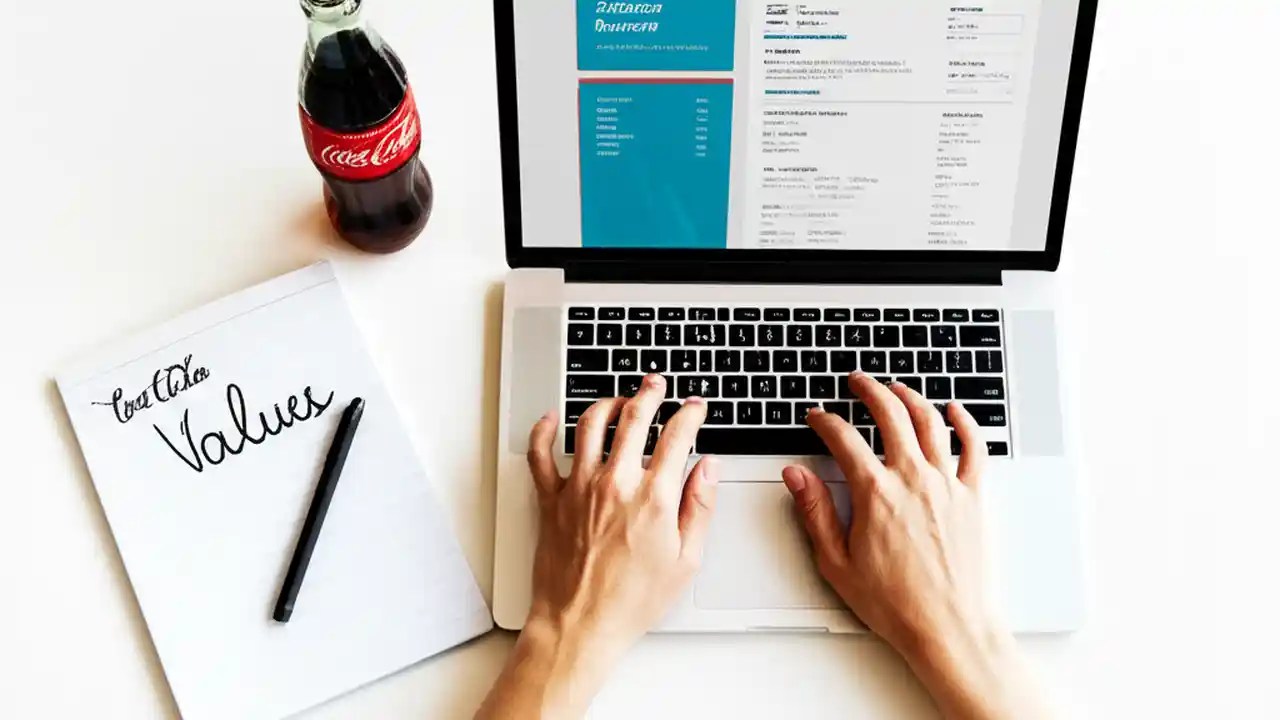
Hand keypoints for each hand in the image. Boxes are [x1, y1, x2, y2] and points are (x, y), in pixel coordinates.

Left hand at [478, 375, 716, 719]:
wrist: (580, 625)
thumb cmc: (631, 601)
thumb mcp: (686, 561)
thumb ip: (699, 507)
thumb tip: (708, 469)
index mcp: (653, 498)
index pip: (676, 437)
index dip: (690, 414)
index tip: (694, 408)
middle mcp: (614, 484)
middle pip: (633, 419)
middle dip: (649, 394)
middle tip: (656, 385)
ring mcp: (579, 488)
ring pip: (589, 425)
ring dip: (607, 404)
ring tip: (618, 400)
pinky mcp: (551, 499)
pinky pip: (540, 454)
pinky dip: (543, 430)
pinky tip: (551, 419)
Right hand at [784, 372, 1050, 718]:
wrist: (949, 628)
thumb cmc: (896, 604)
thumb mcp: (837, 562)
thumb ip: (815, 512)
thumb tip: (796, 477)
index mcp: (876, 494)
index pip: (843, 440)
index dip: (825, 422)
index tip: (817, 417)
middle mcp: (913, 480)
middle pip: (890, 415)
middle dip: (869, 391)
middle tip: (857, 382)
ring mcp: (948, 485)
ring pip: (930, 422)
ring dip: (910, 397)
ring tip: (896, 388)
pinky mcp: (974, 497)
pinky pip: (974, 447)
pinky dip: (965, 422)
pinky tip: (954, 411)